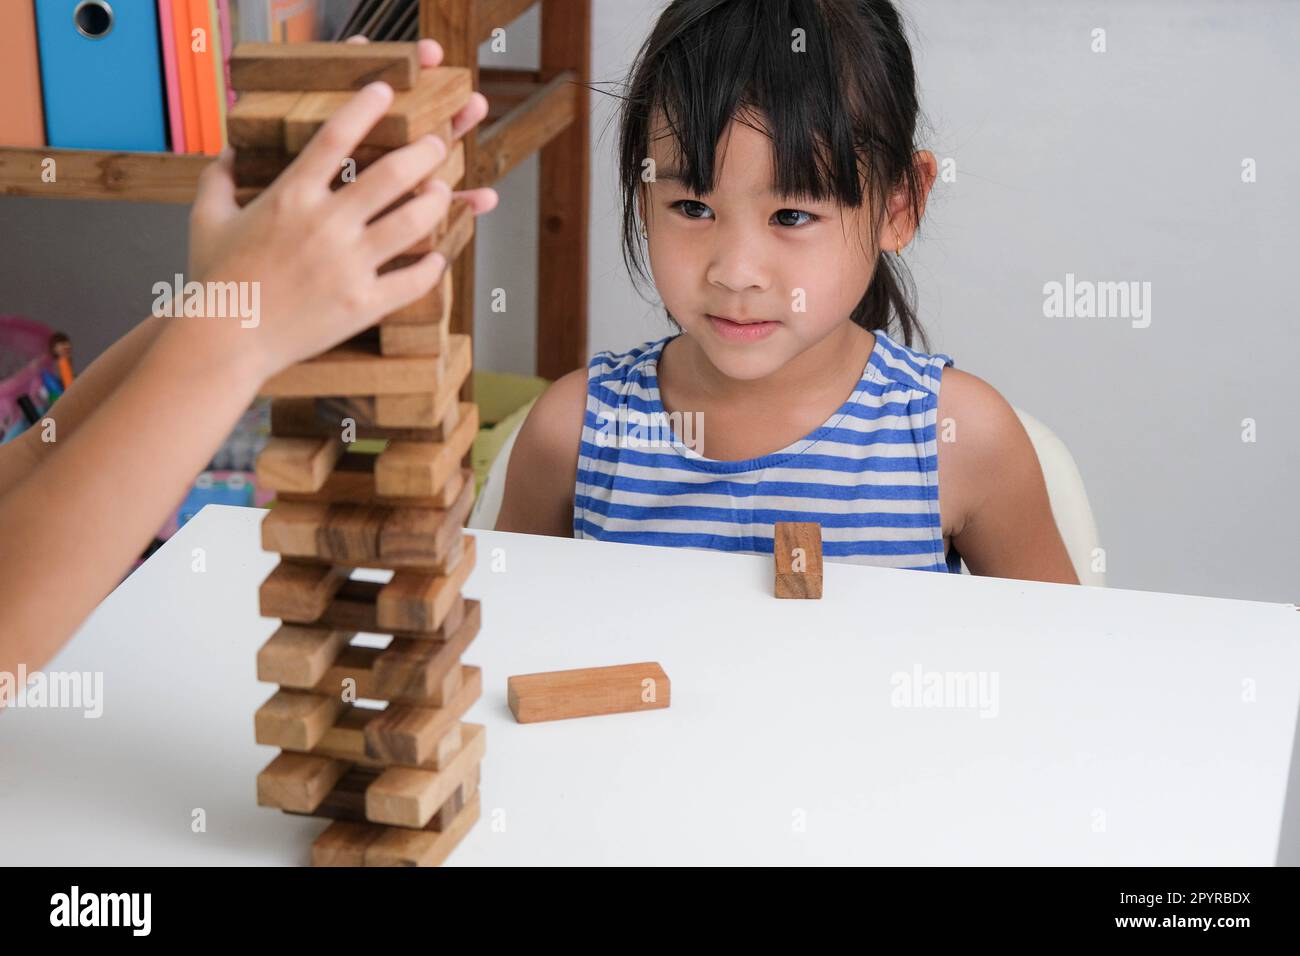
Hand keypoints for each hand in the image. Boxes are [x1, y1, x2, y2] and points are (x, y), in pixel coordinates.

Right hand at [183, 38, 497, 384]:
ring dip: (435, 200)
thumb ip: (218, 178)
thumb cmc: (214, 281)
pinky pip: (413, 279)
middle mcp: (325, 225)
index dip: (365, 107)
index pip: (336, 136)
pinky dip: (431, 265)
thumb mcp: (205, 219)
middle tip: (437, 143)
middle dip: (423, 152)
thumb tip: (228, 152)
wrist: (224, 341)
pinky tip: (437, 255)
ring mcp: (348, 266)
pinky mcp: (363, 304)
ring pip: (412, 222)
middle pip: (391, 173)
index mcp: (290, 196)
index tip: (386, 91)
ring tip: (440, 190)